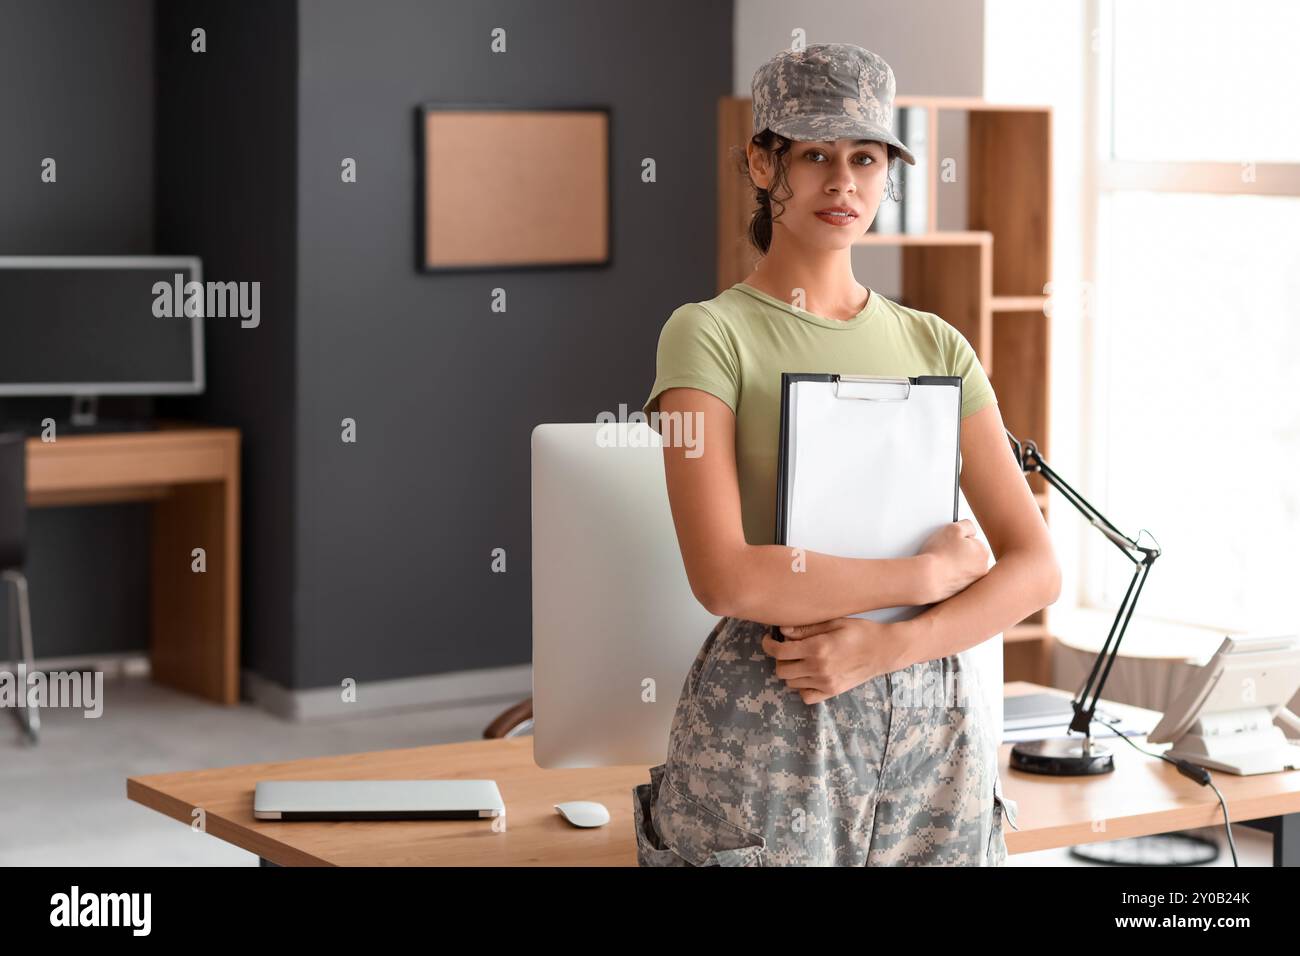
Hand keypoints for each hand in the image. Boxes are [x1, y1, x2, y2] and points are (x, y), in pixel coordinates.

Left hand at [760, 617, 902, 705]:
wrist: (885, 650)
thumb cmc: (860, 631)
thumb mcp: (834, 622)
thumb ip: (807, 628)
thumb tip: (782, 631)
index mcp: (817, 648)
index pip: (779, 652)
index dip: (768, 645)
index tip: (768, 640)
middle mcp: (819, 668)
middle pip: (781, 669)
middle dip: (778, 658)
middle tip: (786, 649)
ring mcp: (825, 683)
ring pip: (791, 683)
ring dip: (789, 671)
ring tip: (798, 660)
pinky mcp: (832, 692)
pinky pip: (806, 696)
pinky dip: (802, 687)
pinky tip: (808, 675)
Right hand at [917, 520, 990, 602]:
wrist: (926, 579)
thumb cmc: (939, 554)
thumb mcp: (953, 528)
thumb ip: (967, 525)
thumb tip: (970, 529)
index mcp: (983, 553)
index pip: (972, 540)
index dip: (958, 539)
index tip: (948, 542)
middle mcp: (982, 569)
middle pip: (969, 555)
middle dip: (958, 552)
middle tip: (943, 552)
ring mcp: (972, 582)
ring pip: (962, 567)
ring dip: (953, 564)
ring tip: (940, 563)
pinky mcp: (961, 591)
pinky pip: (955, 579)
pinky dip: (949, 576)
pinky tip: (939, 573)